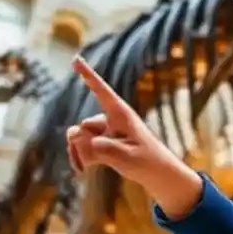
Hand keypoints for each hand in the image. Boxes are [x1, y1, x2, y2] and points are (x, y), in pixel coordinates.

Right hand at [67, 56, 202, 217]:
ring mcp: (104, 132)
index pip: (101, 90)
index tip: (75, 58)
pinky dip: (79, 159)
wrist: (158, 175)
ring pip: (78, 139)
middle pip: (82, 127)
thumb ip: (102, 149)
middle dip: (83, 145)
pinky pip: (80, 149)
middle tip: (103, 158)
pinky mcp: (101, 144)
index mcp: (121, 114)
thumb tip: (79, 142)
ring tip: (91, 167)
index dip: (87, 75)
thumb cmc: (148, 161)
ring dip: (80, 154)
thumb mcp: (127, 158)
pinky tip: (82, 170)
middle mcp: (110, 119)